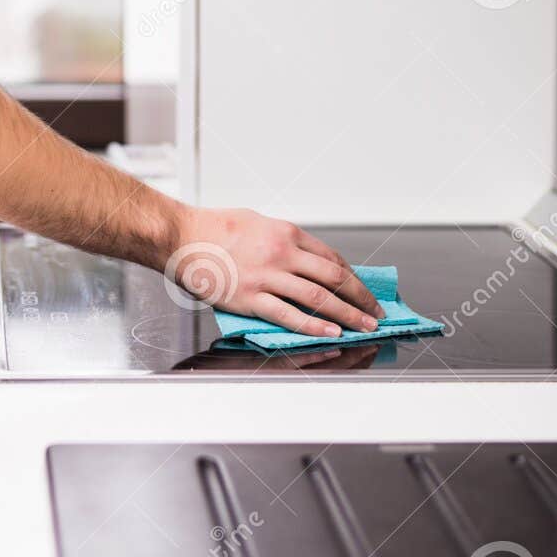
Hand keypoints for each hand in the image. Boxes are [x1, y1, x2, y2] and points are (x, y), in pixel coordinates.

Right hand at [166, 206, 385, 337]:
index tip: (363, 291)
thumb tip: (304, 259)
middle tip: (376, 313)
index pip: (331, 257)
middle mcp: (282, 253)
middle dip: (360, 298)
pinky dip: (314, 326)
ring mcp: (267, 276)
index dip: (353, 277)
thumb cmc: (213, 227)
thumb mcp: (256, 222)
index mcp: (285, 232)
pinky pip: (289, 315)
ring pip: (319, 298)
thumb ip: (282, 240)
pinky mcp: (251, 297)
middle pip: (334, 277)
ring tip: (364, 327)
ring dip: (347, 315)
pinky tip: (331, 334)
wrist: (181, 236)